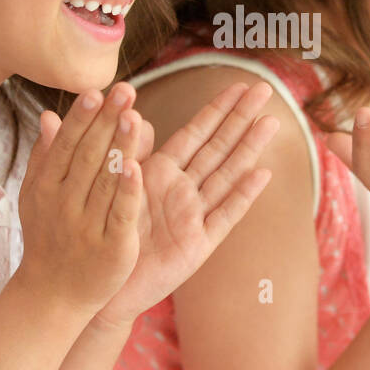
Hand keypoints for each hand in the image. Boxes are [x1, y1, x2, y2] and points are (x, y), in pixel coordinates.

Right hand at [16, 83, 144, 314]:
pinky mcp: (111, 248)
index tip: (96, 90)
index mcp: (47, 187)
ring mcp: (86, 226)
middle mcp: (64, 204)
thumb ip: (46, 156)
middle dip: (106, 122)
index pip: (67, 146)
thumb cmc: (49, 239)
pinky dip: (127, 192)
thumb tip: (48, 115)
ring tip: (133, 116)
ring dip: (120, 147)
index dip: (82, 119)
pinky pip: (120, 215)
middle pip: (87, 157)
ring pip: (105, 181)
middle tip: (125, 90)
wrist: (52, 296)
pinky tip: (138, 167)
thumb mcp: (38, 197)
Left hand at [94, 81, 279, 327]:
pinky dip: (243, 196)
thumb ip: (128, 153)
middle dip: (241, 118)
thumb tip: (136, 114)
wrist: (99, 286)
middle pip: (218, 148)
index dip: (217, 108)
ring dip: (249, 148)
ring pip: (227, 175)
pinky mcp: (197, 245)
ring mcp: (194, 217)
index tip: (238, 83)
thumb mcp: (113, 186)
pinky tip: (263, 174)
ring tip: (271, 122)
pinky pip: (224, 216)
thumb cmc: (102, 235)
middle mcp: (182, 190)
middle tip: (265, 89)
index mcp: (161, 173)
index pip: (195, 133)